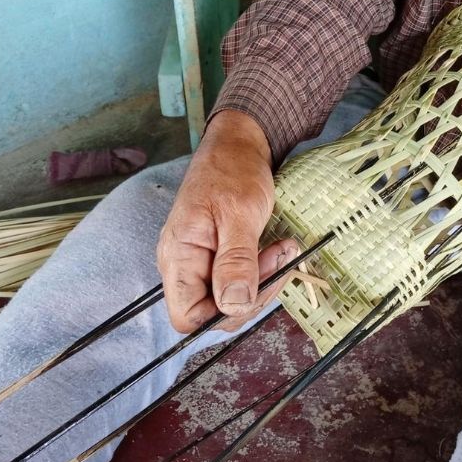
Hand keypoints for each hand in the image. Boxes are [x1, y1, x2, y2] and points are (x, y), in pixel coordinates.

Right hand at [157, 110, 298, 332]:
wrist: (238, 145)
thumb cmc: (233, 170)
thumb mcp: (239, 215)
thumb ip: (235, 262)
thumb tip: (233, 306)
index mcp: (179, 256)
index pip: (187, 316)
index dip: (222, 315)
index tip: (255, 289)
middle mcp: (184, 264)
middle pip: (213, 311)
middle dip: (252, 294)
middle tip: (279, 260)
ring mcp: (201, 261)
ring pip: (231, 297)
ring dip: (263, 281)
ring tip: (283, 249)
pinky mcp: (218, 256)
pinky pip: (239, 280)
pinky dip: (262, 270)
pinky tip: (277, 249)